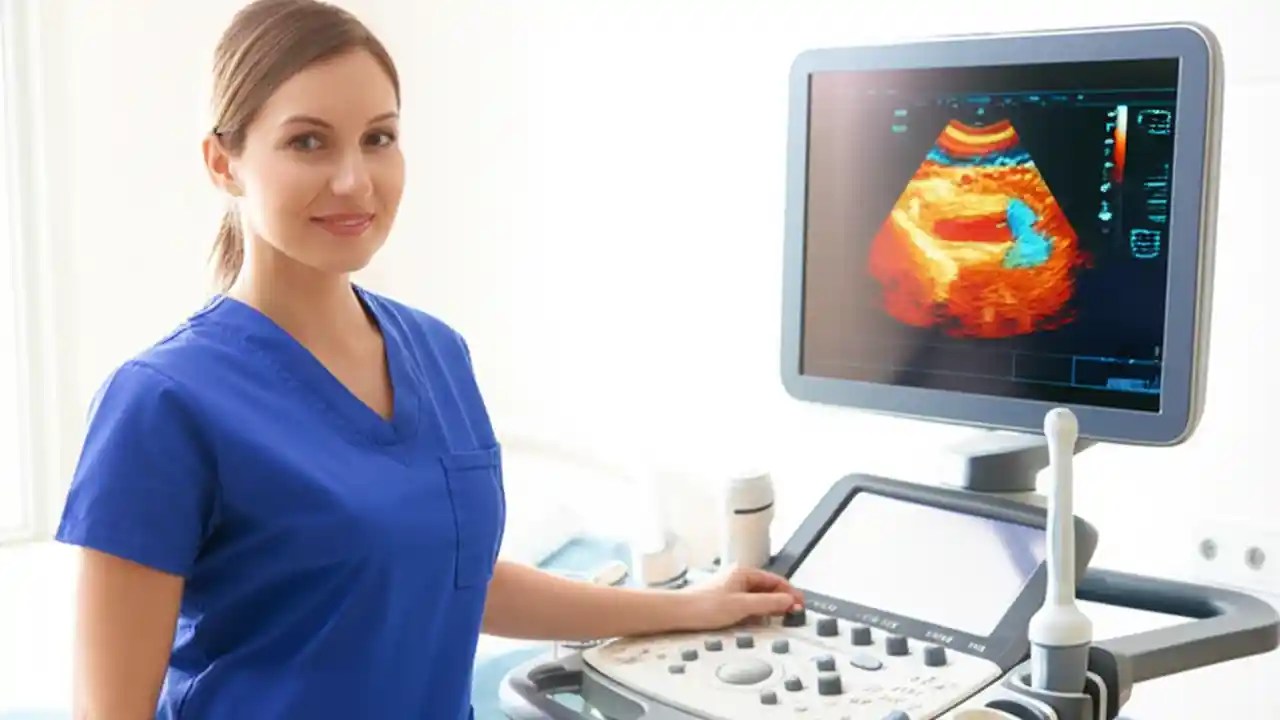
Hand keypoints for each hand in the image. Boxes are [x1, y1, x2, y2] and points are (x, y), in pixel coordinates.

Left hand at [678, 565, 804, 630]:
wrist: (679, 612)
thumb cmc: (705, 606)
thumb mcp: (742, 605)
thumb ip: (768, 603)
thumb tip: (789, 601)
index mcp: (744, 572)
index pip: (775, 580)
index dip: (790, 592)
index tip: (800, 604)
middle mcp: (738, 577)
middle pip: (767, 587)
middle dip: (781, 599)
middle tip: (793, 613)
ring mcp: (731, 588)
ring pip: (758, 596)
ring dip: (770, 606)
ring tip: (780, 616)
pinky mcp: (725, 599)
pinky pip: (748, 603)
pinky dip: (758, 610)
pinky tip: (760, 619)